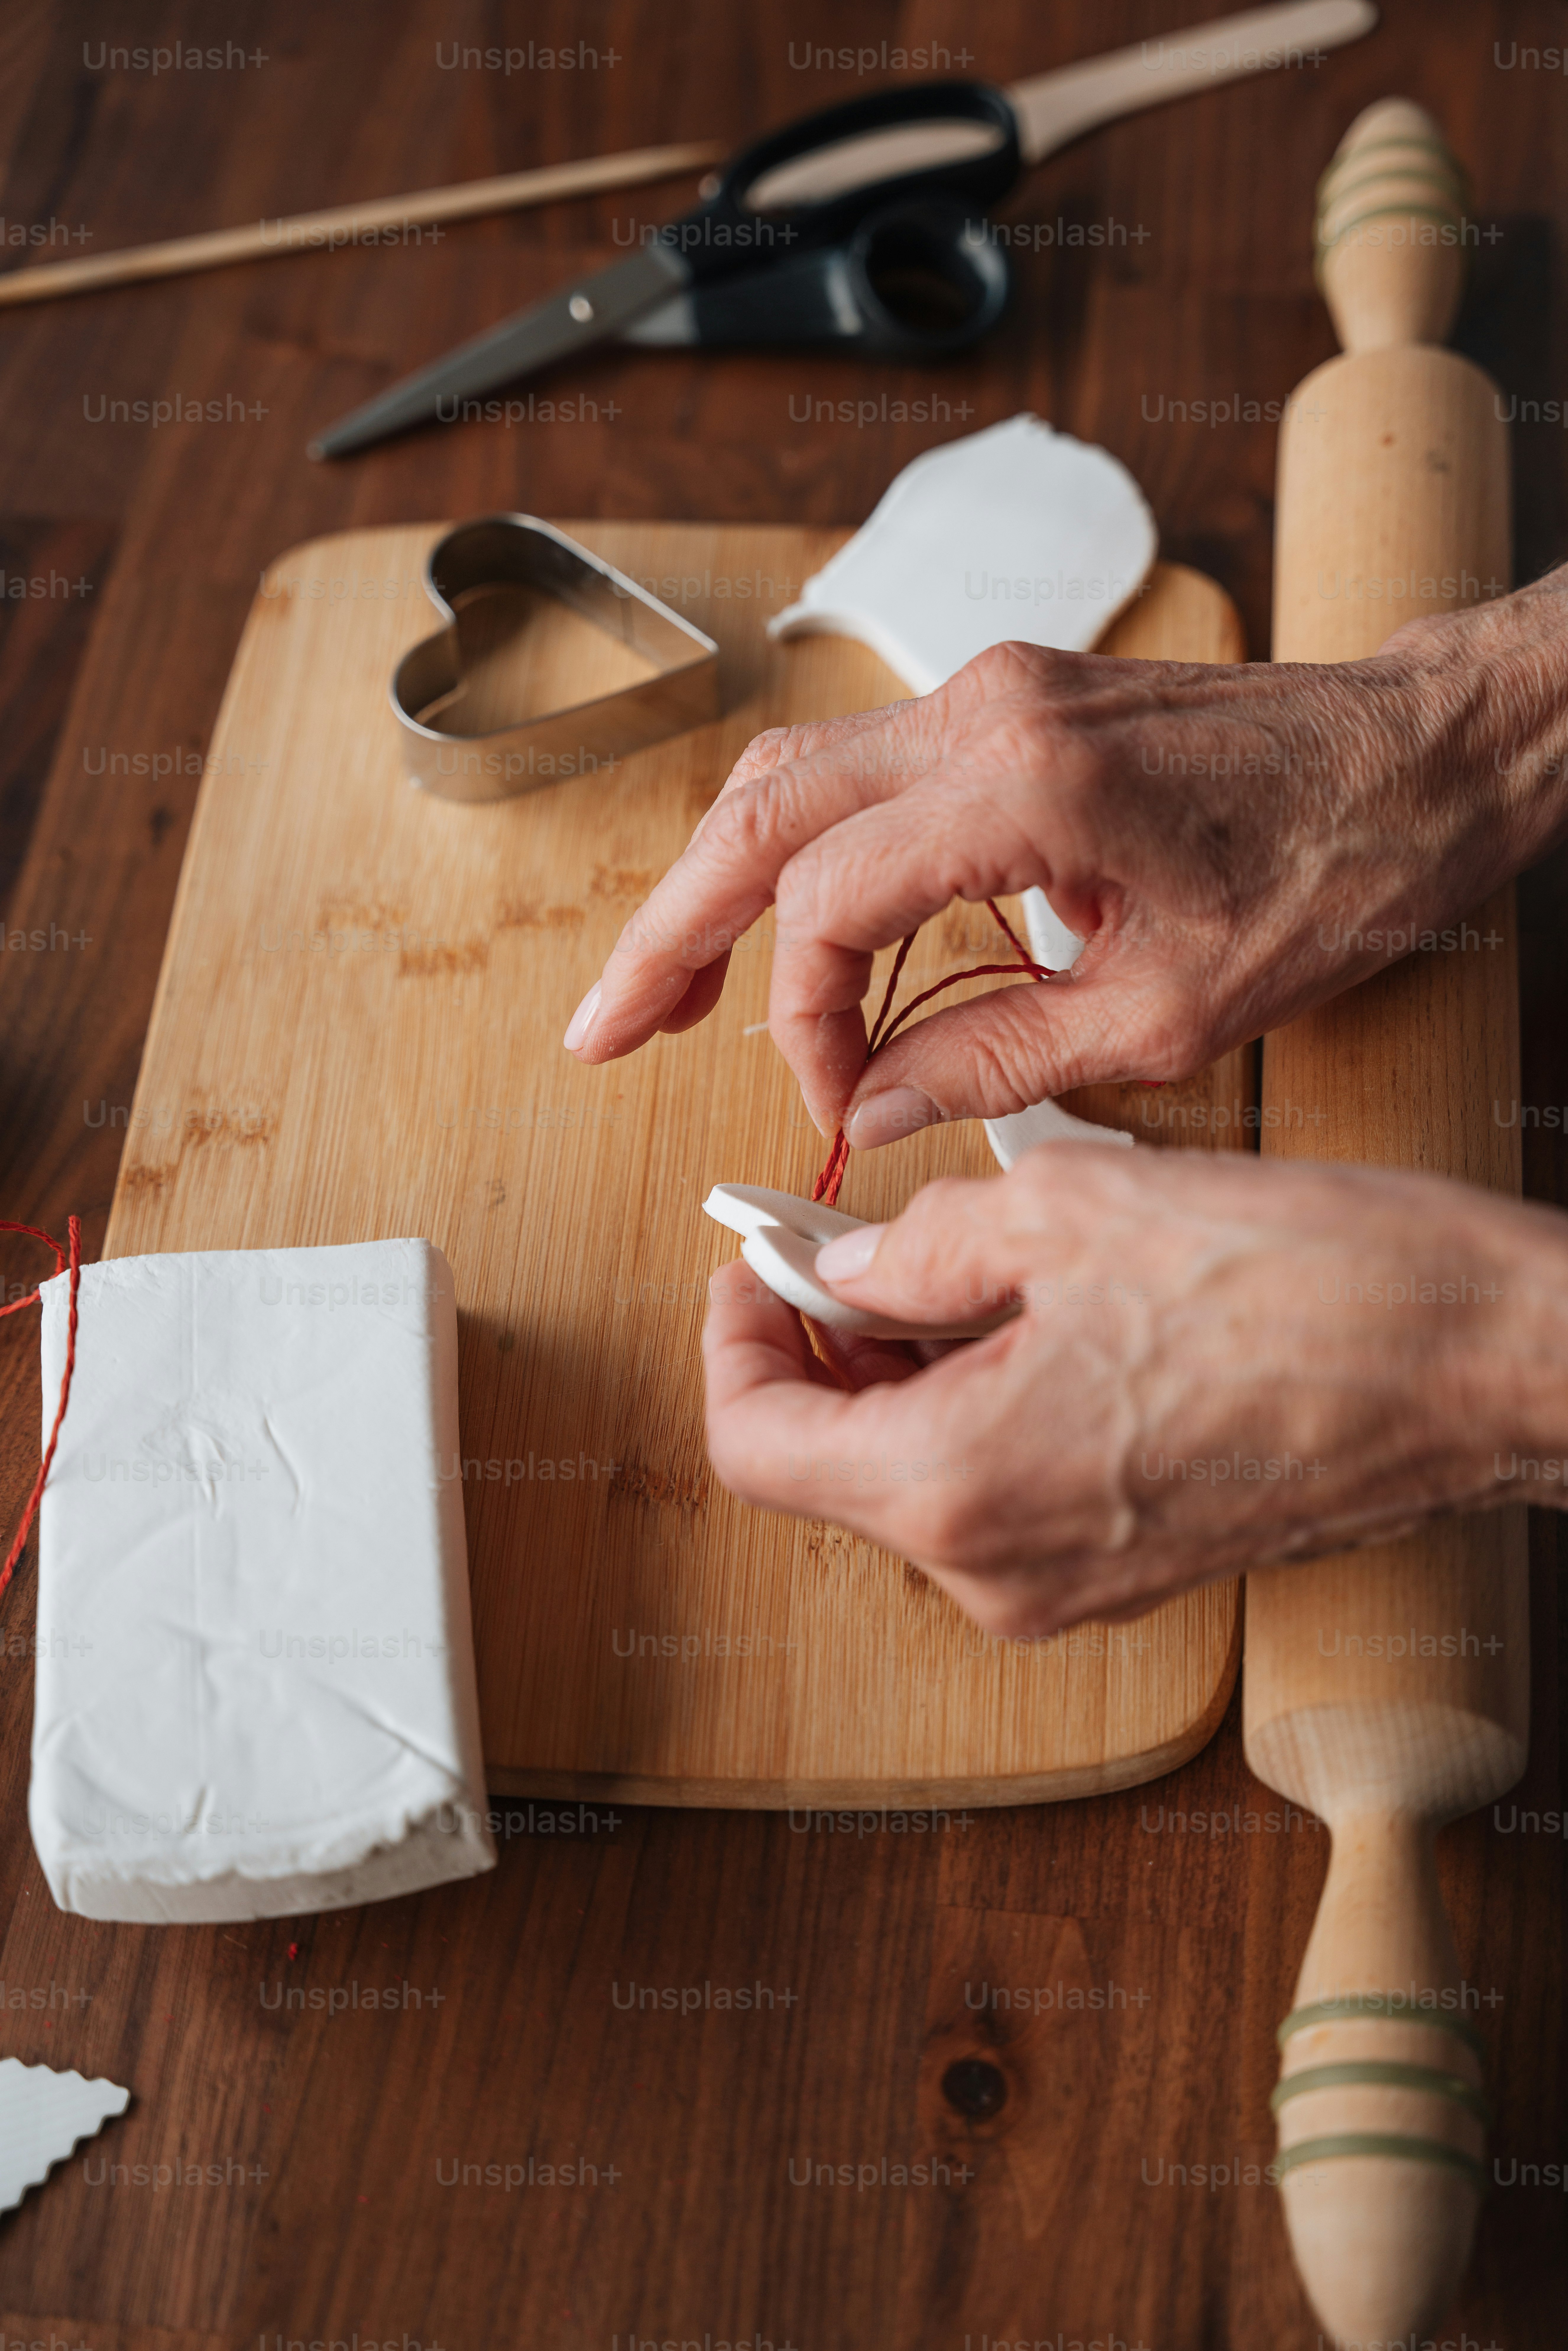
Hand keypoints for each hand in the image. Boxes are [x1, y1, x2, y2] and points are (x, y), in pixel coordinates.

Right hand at [566, 582, 1567, 1144]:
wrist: (1425, 755)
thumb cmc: (1332, 873)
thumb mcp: (1170, 1013)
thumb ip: (997, 1062)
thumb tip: (870, 1105)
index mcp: (1023, 784)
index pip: (827, 904)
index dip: (802, 1022)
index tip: (834, 1103)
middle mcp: (983, 709)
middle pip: (760, 814)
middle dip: (669, 932)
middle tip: (602, 1030)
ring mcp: (990, 689)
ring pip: (792, 778)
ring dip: (717, 884)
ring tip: (665, 988)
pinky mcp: (1009, 699)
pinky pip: (862, 769)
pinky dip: (804, 855)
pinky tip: (796, 938)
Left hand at [702, 1143, 1563, 1631]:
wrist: (1478, 1365)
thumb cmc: (1304, 1287)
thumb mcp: (1067, 1211)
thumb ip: (917, 1247)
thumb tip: (844, 1266)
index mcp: (957, 1488)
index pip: (755, 1442)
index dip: (736, 1338)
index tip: (756, 1260)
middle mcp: (998, 1571)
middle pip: (835, 1463)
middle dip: (823, 1342)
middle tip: (845, 1237)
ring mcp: (1067, 1586)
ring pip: (920, 1472)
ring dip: (906, 1368)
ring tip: (950, 1259)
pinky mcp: (1129, 1566)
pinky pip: (1003, 1488)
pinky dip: (980, 1402)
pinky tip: (1027, 1313)